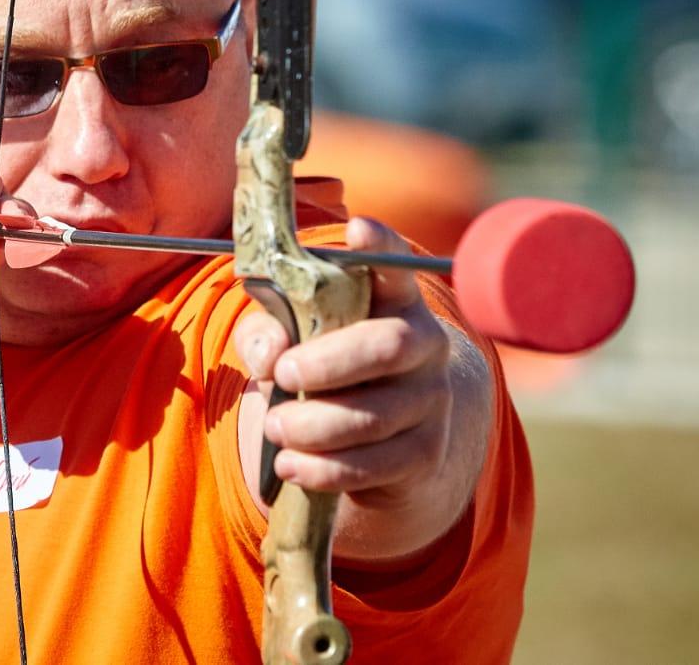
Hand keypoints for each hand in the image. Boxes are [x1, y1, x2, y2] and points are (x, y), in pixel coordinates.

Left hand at [236, 217, 455, 502]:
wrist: (387, 439)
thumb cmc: (328, 367)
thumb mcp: (290, 339)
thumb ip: (268, 330)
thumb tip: (269, 351)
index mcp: (392, 299)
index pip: (393, 265)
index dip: (379, 246)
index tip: (357, 229)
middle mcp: (424, 343)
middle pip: (390, 345)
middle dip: (331, 361)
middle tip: (283, 373)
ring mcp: (430, 400)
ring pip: (376, 414)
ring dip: (315, 425)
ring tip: (275, 427)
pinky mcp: (425, 453)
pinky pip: (375, 465)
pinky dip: (325, 469)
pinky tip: (291, 465)